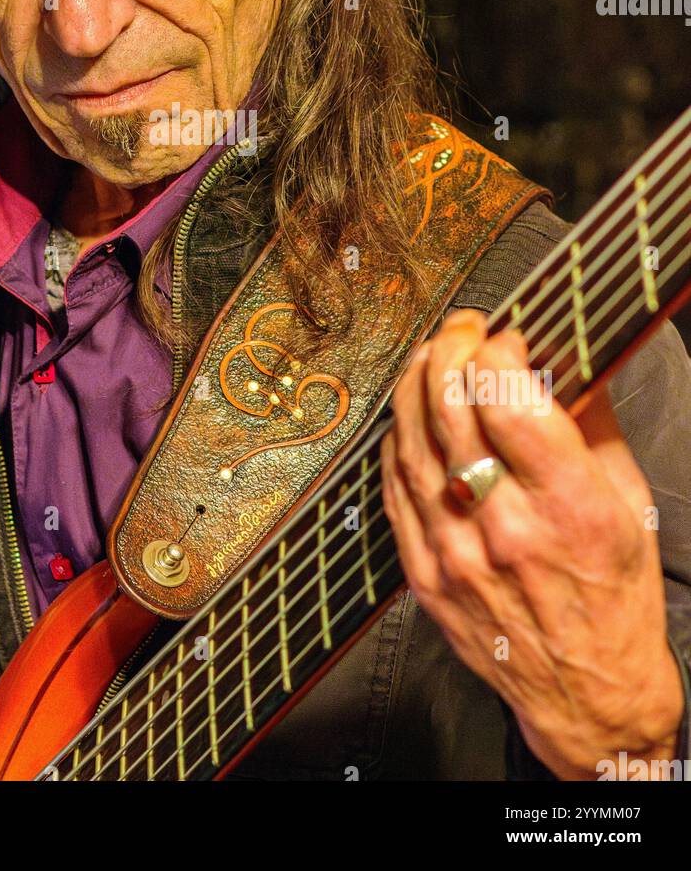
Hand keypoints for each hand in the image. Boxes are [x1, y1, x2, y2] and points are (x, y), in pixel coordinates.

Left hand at [379, 309, 684, 779]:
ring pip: (411, 440)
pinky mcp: (423, 573)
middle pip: (450, 408)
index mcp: (568, 506)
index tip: (508, 336)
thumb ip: (594, 424)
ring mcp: (455, 552)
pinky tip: (411, 414)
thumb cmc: (616, 596)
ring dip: (416, 382)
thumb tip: (566, 357)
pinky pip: (393, 486)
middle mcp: (505, 526)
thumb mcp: (631, 503)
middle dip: (452, 348)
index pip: (508, 400)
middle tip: (463, 330)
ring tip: (432, 356)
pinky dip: (398, 437)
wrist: (589, 695)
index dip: (498, 350)